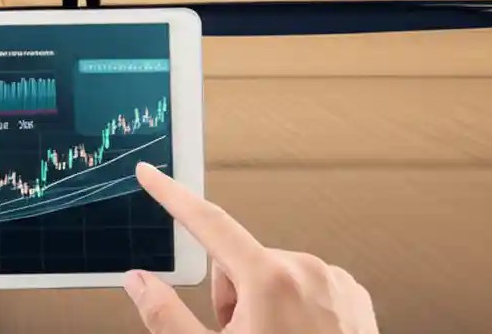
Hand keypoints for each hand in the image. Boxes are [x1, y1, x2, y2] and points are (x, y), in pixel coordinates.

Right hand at [123, 163, 377, 333]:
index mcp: (268, 280)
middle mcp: (306, 270)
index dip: (172, 195)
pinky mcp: (352, 294)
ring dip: (263, 302)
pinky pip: (306, 283)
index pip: (207, 222)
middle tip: (238, 333)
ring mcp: (333, 281)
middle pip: (239, 261)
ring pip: (273, 273)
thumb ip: (166, 317)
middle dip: (229, 293)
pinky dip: (294, 306)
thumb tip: (139, 282)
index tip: (151, 175)